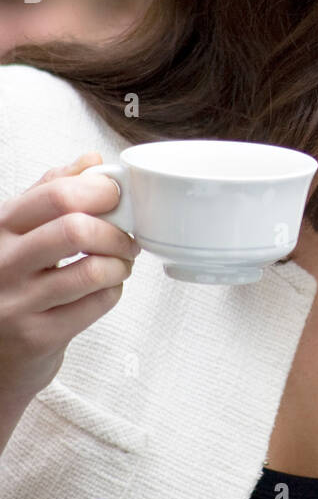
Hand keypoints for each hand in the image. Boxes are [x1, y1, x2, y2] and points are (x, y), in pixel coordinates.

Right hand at [0, 152, 139, 404]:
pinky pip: (97, 303)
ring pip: (92, 270)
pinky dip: (114, 290)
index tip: (116, 195)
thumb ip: (49, 192)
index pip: (55, 194)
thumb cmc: (8, 282)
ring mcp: (19, 303)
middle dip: (115, 231)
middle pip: (75, 230)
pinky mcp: (40, 337)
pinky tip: (106, 288)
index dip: (98, 189)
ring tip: (119, 263)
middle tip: (126, 236)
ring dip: (120, 263)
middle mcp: (2, 263)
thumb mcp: (15, 231)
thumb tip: (90, 161)